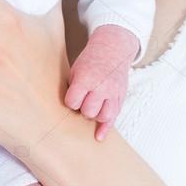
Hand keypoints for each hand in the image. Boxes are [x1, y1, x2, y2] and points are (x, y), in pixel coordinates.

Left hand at [64, 25, 136, 140]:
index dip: (71, 101)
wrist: (112, 48)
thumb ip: (73, 89)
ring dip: (95, 115)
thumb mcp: (76, 69)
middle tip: (83, 100)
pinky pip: (114, 116)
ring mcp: (112, 92)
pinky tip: (98, 136)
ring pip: (103, 116)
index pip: (72, 102)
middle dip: (83, 109)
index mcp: (86, 78)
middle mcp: (101, 86)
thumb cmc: (90, 60)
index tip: (72, 95)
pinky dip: (106, 128)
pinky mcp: (120, 96)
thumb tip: (65, 110)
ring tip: (91, 106)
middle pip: (88, 111)